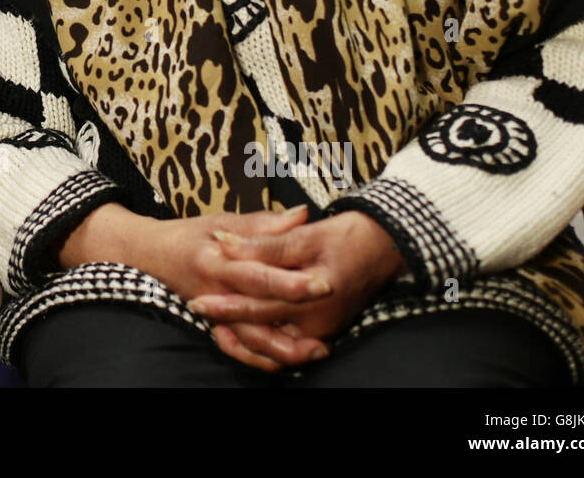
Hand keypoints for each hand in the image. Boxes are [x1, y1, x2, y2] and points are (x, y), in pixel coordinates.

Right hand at [57, 202, 332, 370]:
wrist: (149, 256)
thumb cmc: (189, 235)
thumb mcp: (222, 222)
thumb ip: (263, 223)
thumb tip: (301, 215)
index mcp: (218, 262)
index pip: (258, 274)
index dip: (291, 281)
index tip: (323, 281)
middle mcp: (215, 292)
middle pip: (258, 313)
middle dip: (295, 321)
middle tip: (329, 328)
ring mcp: (214, 314)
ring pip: (249, 339)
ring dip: (284, 349)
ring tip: (318, 351)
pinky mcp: (214, 325)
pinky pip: (239, 348)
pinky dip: (263, 358)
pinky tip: (290, 359)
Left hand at [187, 211, 405, 370]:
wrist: (385, 246)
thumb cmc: (347, 236)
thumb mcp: (304, 235)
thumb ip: (264, 243)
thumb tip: (224, 242)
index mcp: (310, 296)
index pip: (259, 302)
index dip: (226, 301)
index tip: (197, 296)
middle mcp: (315, 321)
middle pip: (262, 328)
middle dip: (228, 322)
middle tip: (197, 309)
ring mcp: (320, 329)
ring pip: (273, 347)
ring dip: (244, 340)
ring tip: (216, 326)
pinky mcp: (321, 330)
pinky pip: (287, 346)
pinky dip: (264, 343)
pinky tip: (244, 331)